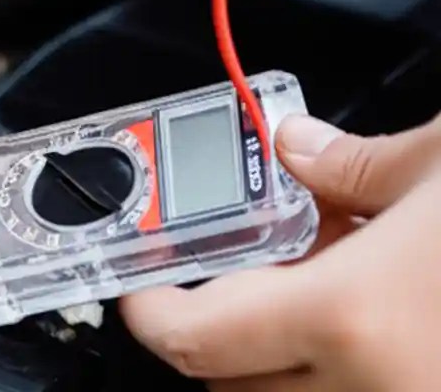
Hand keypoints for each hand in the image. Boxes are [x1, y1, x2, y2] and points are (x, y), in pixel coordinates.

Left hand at [120, 112, 440, 390]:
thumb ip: (353, 163)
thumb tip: (298, 149)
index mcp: (350, 317)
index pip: (194, 338)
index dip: (149, 312)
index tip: (139, 285)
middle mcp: (376, 386)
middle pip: (238, 377)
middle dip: (221, 322)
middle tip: (240, 262)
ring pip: (297, 390)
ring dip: (285, 347)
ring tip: (321, 277)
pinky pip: (362, 387)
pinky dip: (346, 358)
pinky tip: (377, 303)